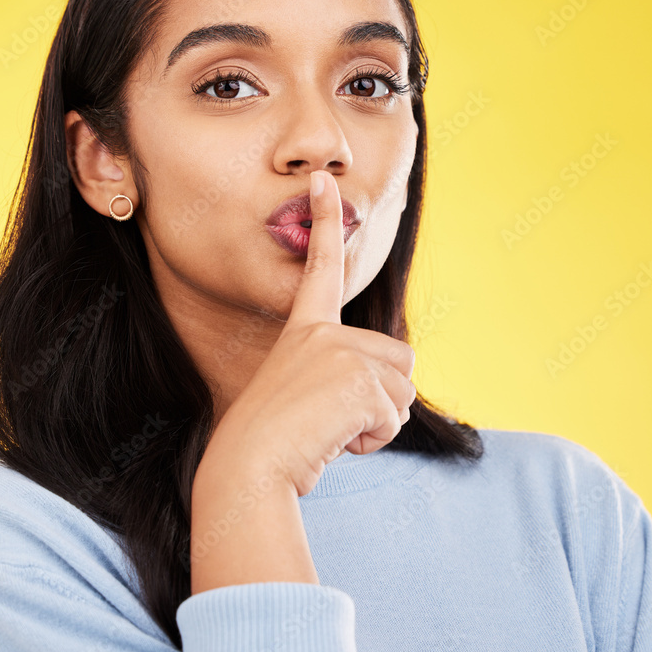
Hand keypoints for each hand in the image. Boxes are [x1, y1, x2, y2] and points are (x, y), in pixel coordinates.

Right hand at [207, 170, 416, 497]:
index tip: (322, 182)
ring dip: (379, 421)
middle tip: (335, 417)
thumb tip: (397, 389)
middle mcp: (324, 333)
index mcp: (305, 330)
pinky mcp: (358, 380)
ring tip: (331, 430)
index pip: (321, 268)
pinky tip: (335, 441)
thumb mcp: (305, 395)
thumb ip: (340, 377)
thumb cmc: (273, 444)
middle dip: (385, 396)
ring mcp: (341, 352)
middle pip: (400, 358)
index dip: (324, 222)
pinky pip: (395, 417)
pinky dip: (374, 441)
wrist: (247, 470)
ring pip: (404, 390)